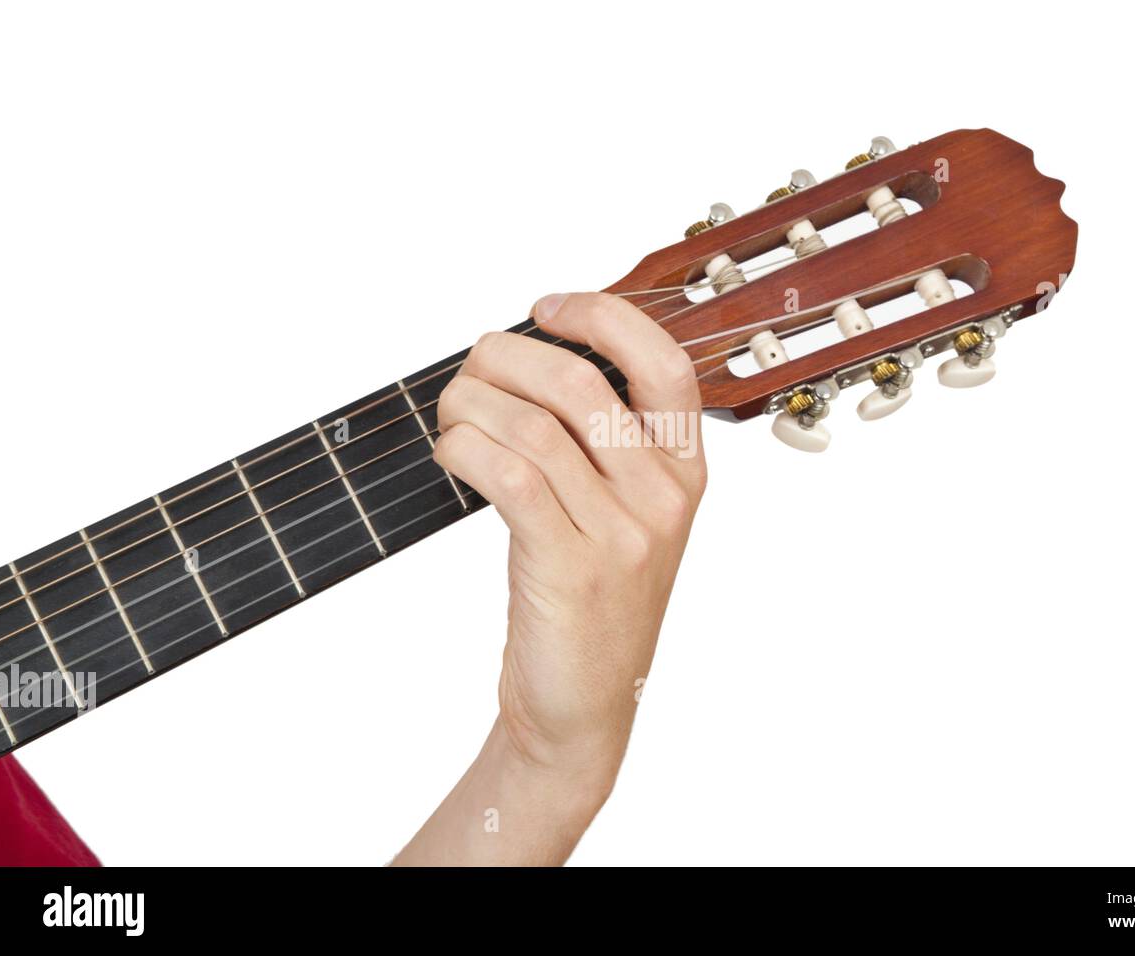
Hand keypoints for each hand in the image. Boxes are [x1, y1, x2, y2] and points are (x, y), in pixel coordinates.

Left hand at [393, 292, 705, 864]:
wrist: (583, 707)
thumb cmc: (591, 605)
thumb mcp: (623, 520)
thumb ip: (599, 447)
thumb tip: (528, 363)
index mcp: (685, 473)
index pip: (664, 363)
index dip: (603, 315)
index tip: (546, 306)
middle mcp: (664, 495)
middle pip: (579, 381)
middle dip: (505, 357)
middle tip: (469, 369)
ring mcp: (623, 533)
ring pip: (534, 424)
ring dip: (471, 403)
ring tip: (449, 414)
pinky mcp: (571, 565)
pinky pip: (509, 473)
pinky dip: (466, 447)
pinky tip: (451, 453)